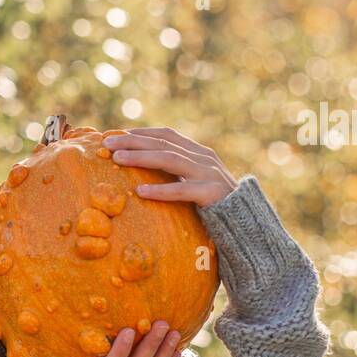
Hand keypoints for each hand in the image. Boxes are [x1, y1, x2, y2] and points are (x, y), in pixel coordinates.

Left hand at [104, 126, 237, 207]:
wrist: (248, 224)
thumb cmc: (214, 206)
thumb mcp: (195, 183)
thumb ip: (177, 173)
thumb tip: (143, 170)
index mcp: (199, 153)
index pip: (167, 135)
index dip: (141, 133)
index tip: (115, 134)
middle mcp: (204, 159)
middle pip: (164, 143)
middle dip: (133, 141)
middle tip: (108, 143)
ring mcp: (209, 175)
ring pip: (170, 160)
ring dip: (141, 157)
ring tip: (117, 159)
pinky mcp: (212, 194)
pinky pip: (182, 191)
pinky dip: (160, 190)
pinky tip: (140, 191)